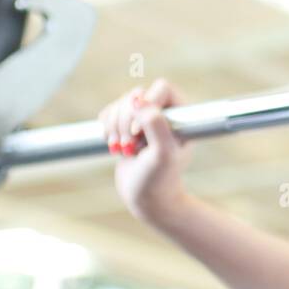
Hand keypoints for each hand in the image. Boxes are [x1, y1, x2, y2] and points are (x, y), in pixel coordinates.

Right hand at [98, 78, 193, 221]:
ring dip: (115, 127)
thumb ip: (156, 125)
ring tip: (121, 149)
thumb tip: (139, 99)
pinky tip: (113, 145)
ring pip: (121, 104)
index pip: (161, 88)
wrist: (147, 200)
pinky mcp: (126, 127)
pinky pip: (109, 113)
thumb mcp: (162, 154)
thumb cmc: (160, 180)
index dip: (146, 105)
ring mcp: (144, 119)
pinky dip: (106, 128)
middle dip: (126, 121)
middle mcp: (165, 113)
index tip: (139, 134)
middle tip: (129, 147)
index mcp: (182, 115)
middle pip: (135, 94)